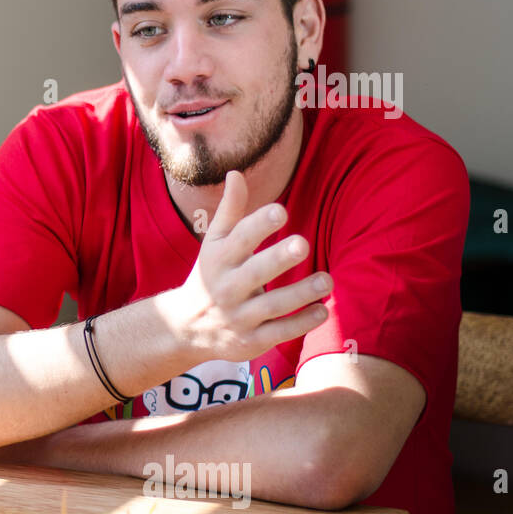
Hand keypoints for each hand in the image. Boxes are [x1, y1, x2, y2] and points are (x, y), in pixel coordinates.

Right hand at [164, 170, 330, 363]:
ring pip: (271, 306)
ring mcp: (238, 316)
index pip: (238, 239)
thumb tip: (236, 173)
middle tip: (303, 244)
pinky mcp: (250, 341)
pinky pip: (278, 333)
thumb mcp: (214, 243)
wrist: (186, 327)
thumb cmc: (210, 274)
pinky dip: (300, 323)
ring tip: (326, 280)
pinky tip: (321, 310)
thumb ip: (230, 210)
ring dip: (300, 294)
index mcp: (219, 259)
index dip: (258, 225)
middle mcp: (227, 287)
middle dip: (278, 259)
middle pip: (254, 273)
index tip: (279, 211)